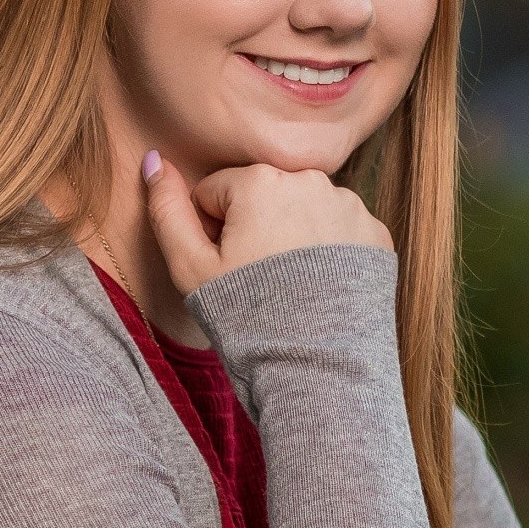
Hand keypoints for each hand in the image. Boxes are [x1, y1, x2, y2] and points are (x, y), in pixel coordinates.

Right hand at [140, 151, 393, 292]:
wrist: (319, 367)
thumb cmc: (246, 317)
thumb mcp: (190, 267)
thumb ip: (166, 209)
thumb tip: (152, 160)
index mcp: (259, 180)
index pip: (216, 191)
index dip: (211, 231)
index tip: (224, 266)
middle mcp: (309, 179)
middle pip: (262, 196)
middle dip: (254, 228)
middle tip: (258, 279)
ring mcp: (348, 205)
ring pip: (303, 211)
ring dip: (293, 236)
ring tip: (292, 286)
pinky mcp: (375, 233)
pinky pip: (339, 231)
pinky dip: (329, 252)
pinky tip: (322, 287)